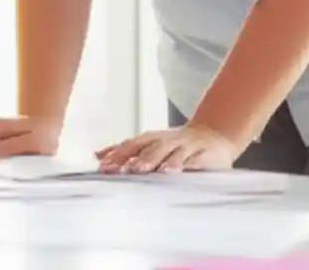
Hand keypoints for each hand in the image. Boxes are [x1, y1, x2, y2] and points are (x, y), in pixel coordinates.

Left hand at [95, 124, 238, 173]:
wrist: (211, 135)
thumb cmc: (173, 144)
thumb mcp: (148, 144)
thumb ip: (124, 151)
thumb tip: (97, 155)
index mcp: (150, 139)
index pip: (131, 146)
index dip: (118, 156)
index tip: (105, 167)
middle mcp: (166, 141)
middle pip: (152, 149)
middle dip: (141, 159)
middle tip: (130, 169)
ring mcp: (186, 147)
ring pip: (175, 153)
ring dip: (167, 162)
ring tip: (160, 171)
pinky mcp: (205, 155)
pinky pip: (198, 160)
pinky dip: (191, 165)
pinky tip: (187, 172)